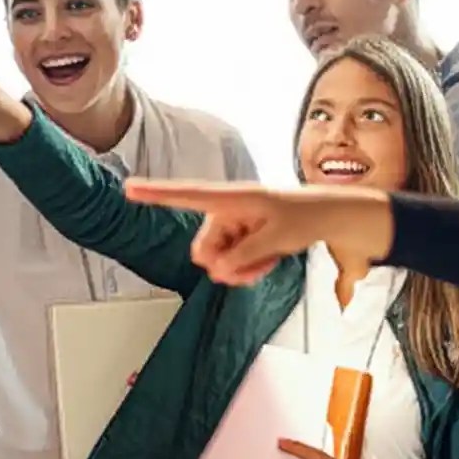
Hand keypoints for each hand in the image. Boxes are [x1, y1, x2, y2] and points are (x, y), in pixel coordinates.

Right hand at [123, 180, 391, 284]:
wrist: (330, 217)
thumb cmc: (305, 215)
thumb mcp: (276, 238)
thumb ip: (243, 255)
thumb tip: (217, 270)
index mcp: (233, 198)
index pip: (188, 194)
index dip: (157, 193)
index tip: (129, 188)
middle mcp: (227, 210)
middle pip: (203, 248)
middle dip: (225, 263)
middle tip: (254, 267)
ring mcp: (234, 226)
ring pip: (218, 260)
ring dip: (241, 268)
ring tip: (268, 261)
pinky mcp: (242, 238)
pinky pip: (231, 262)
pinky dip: (248, 267)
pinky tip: (268, 262)